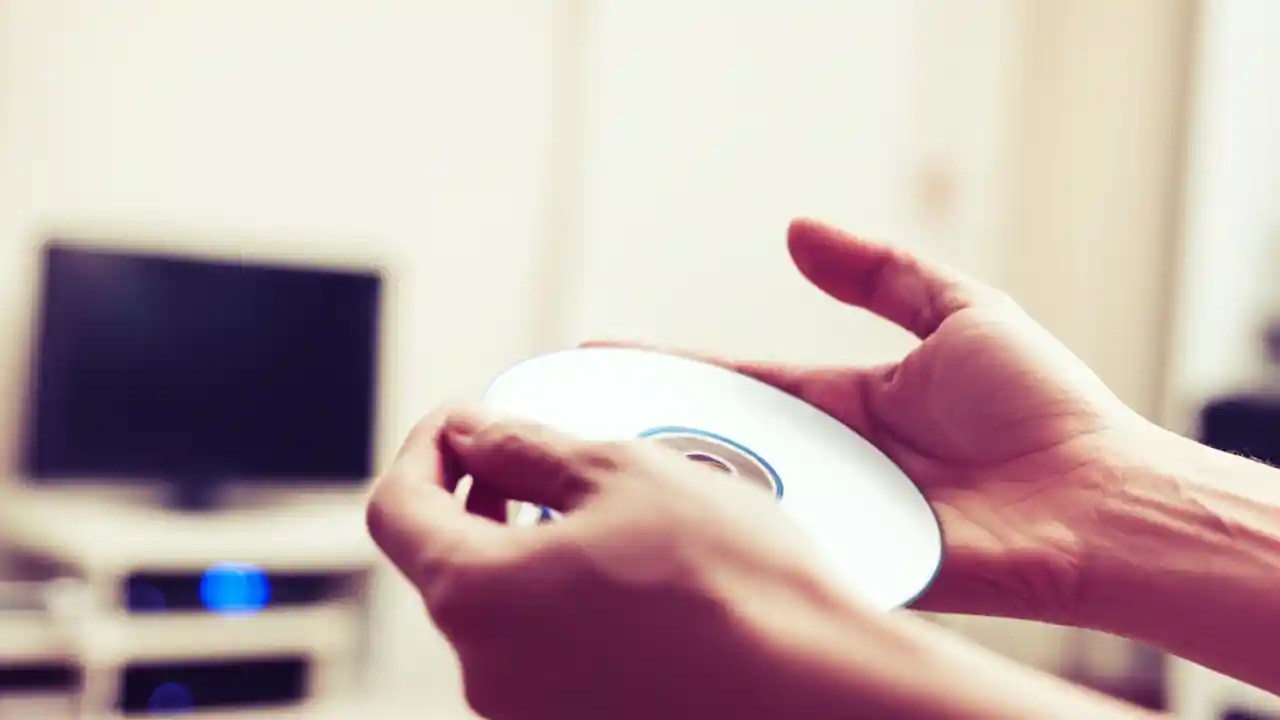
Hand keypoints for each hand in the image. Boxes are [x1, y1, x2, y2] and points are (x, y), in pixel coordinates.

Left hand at [367, 406, 921, 718]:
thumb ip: (523, 449)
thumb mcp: (621, 475)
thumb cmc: (731, 579)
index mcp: (475, 597)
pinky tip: (628, 581)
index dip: (425, 448)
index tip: (465, 422)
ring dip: (524, 552)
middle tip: (529, 457)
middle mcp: (485, 672)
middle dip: (476, 497)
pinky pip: (543, 657)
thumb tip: (472, 432)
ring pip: (498, 612)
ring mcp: (529, 716)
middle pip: (445, 564)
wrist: (818, 693)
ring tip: (598, 516)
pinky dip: (560, 606)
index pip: (395, 510)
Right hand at [592, 219, 1157, 621]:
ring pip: (733, 499)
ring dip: (668, 483)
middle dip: (641, 429)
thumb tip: (796, 230)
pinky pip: (780, 546)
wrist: (1100, 498)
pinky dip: (727, 535)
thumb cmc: (1042, 407)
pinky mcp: (854, 563)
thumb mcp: (961, 310)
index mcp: (845, 405)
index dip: (667, 368)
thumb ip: (882, 273)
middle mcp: (829, 462)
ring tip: (587, 466)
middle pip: (717, 441)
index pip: (736, 383)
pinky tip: (662, 520)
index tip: (596, 353)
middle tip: (562, 417)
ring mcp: (837, 515)